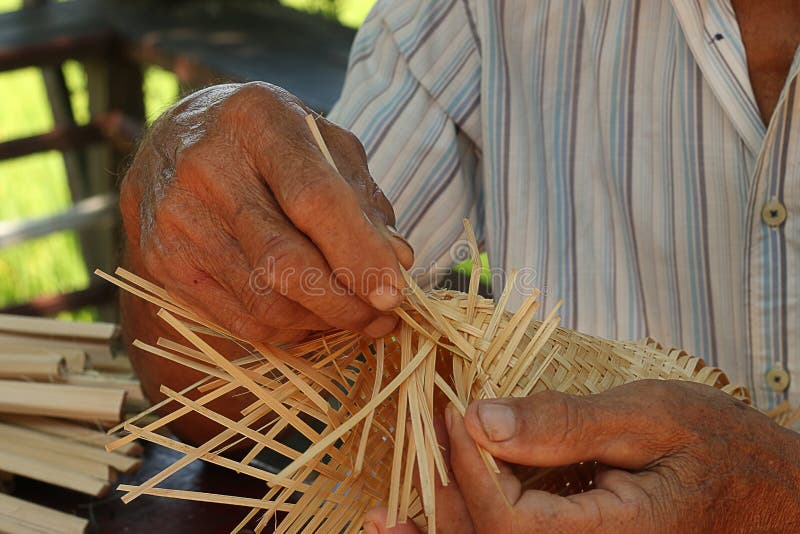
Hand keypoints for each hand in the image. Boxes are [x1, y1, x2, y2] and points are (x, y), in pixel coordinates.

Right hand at [120, 82, 413, 342]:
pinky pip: (240, 319)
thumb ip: (361, 198)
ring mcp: (176, 219)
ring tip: (358, 316)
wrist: (174, 143)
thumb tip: (397, 262)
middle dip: (346, 303)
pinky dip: (289, 328)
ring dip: (323, 321)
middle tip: (385, 316)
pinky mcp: (162, 262)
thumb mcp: (322, 145)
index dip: (358, 253)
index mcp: (256, 120)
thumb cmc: (268, 143)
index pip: (313, 198)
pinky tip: (313, 316)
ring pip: (265, 301)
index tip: (394, 294)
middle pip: (285, 262)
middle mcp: (206, 167)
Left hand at [368, 380, 799, 532]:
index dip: (467, 466)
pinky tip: (468, 483)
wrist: (770, 495)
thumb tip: (480, 419)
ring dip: (452, 513)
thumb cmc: (723, 451)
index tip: (453, 410)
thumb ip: (565, 423)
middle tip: (432, 432)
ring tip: (417, 480)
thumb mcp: (651, 418)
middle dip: (445, 494)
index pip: (507, 523)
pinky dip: (482, 515)